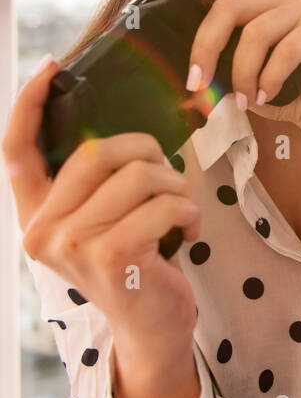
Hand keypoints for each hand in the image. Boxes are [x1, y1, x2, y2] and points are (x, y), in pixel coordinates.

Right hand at [2, 55, 201, 367]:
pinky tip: (186, 232)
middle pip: (96, 152)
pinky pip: (163, 203)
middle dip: (146, 152)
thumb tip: (118, 128)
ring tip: (179, 211)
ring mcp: (73, 245)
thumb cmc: (135, 265)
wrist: (153, 331)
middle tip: (167, 177)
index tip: (50, 67)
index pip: (16, 151)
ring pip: (138, 175)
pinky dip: (187, 211)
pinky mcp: (112, 255)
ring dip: (175, 188)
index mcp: (36, 216)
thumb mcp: (102, 223)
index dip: (29, 103)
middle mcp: (43, 231)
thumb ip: (95, 184)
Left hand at [134, 0, 300, 157]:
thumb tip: (177, 72)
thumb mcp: (239, 76)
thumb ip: (217, 61)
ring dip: (242, 74)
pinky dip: (270, 79)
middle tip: (196, 84)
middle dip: (205, 46)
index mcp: (257, 5)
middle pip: (228, 7)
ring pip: (256, 32)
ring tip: (244, 101)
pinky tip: (267, 97)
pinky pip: (286, 50)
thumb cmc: (283, 96)